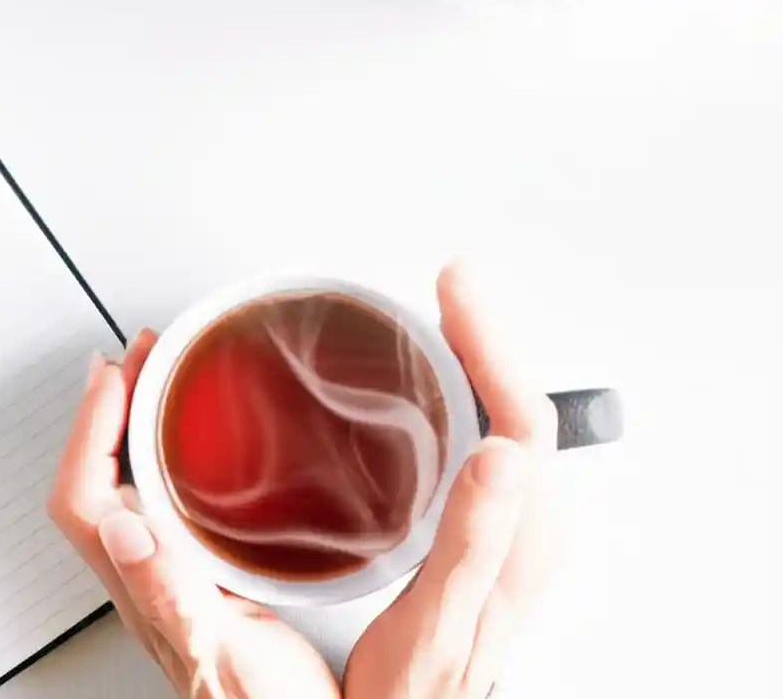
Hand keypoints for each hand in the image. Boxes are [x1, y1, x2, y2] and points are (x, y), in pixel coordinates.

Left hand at [47, 330, 339, 698]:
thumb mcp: (221, 647)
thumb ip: (173, 593)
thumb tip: (122, 525)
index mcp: (144, 587)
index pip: (82, 494)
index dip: (89, 427)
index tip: (116, 373)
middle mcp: (145, 577)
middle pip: (95, 478)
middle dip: (108, 407)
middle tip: (138, 357)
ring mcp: (170, 575)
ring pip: (125, 485)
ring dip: (133, 425)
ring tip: (156, 380)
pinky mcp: (202, 575)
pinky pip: (164, 498)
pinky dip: (170, 454)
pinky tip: (198, 445)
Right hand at [343, 262, 558, 698]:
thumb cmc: (414, 685)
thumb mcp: (437, 621)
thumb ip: (470, 542)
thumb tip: (499, 453)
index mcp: (521, 541)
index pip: (525, 418)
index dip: (493, 345)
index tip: (456, 291)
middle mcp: (529, 532)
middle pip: (528, 408)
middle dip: (490, 336)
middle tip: (453, 284)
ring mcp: (513, 533)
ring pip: (513, 424)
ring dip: (486, 363)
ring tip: (449, 316)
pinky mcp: (492, 537)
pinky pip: (497, 446)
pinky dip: (474, 400)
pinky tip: (445, 390)